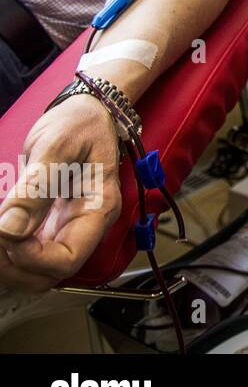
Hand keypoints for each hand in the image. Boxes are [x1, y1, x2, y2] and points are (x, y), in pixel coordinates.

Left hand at [0, 95, 122, 291]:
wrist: (87, 112)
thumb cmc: (81, 123)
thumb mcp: (57, 146)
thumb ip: (35, 188)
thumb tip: (9, 229)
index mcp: (98, 209)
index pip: (67, 258)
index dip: (31, 257)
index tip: (5, 233)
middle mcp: (85, 226)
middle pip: (49, 274)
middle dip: (12, 267)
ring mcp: (66, 228)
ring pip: (35, 272)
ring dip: (6, 264)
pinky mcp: (48, 225)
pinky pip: (26, 254)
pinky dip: (5, 252)